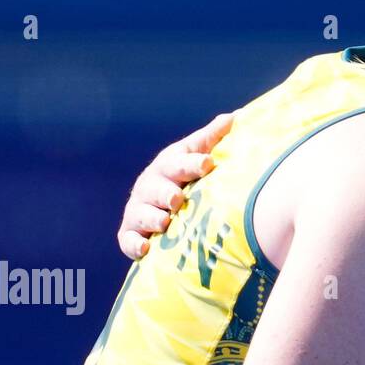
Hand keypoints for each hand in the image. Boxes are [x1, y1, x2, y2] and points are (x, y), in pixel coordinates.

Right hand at [117, 112, 233, 259]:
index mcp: (168, 165)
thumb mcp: (197, 153)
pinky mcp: (131, 233)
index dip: (192, 163)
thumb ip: (212, 138)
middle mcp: (149, 186)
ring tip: (164, 221)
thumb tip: (236, 115)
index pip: (179, 162)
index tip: (207, 163)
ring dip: (151, 218)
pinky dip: (134, 244)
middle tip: (177, 198)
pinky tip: (145, 248)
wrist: (159, 200)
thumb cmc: (185, 173)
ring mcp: (138, 210)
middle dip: (165, 193)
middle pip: (155, 188)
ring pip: (140, 213)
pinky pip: (128, 240)